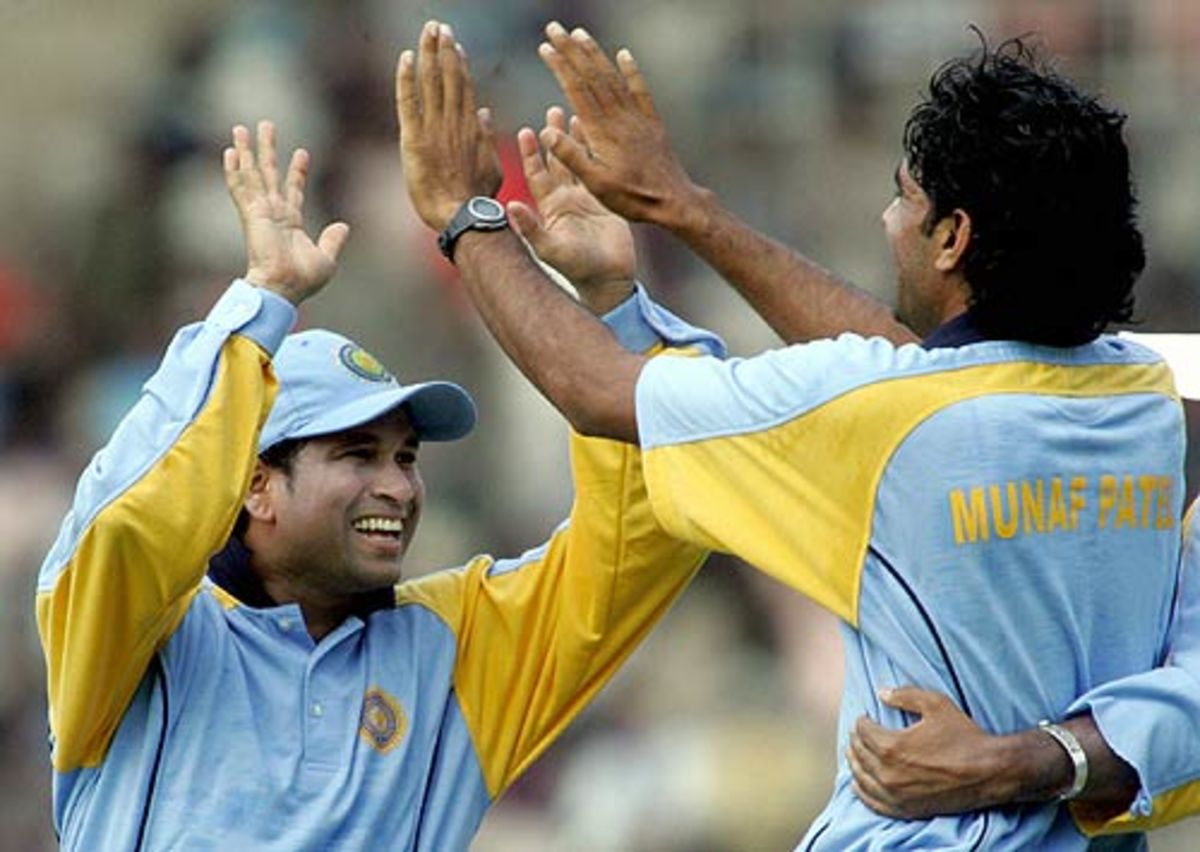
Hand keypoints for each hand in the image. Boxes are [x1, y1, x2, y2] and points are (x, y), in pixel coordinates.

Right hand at [223, 121, 348, 305]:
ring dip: (247, 151)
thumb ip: (333, 240)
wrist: (283, 288)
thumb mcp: (327, 258)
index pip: (293, 190)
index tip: (302, 152)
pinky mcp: (251, 214)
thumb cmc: (302, 280)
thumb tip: (344, 226)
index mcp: (290, 222)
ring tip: (241, 128)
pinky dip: (234, 170)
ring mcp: (260, 212)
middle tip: (266, 125)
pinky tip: (229, 152)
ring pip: (252, 174)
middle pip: (268, 174)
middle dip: (267, 150)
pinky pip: (240, 188)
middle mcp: (273, 213)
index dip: (297, 171)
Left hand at [396, 20, 501, 231]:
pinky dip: (407, 78)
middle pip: (449, 77)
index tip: (456, 45)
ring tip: (428, 31)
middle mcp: (454, 122)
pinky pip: (409, 101)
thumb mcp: (491, 167)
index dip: (460, 64)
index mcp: (472, 128)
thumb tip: (486, 112)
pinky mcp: (415, 138)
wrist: (462, 215)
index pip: (465, 88)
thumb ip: (487, 138)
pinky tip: (405, 58)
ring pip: (431, 82)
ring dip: (429, 54)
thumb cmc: (477, 198)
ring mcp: (435, 128)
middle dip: (445, 50)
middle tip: (440, 27)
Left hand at [508, 107, 635, 313]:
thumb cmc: (577, 269)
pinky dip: (598, 153)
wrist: (608, 280)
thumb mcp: (550, 249)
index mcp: (550, 207)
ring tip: (575, 114)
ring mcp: (587, 198)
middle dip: (554, 136)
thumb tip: (510, 207)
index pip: (536, 173)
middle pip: (557, 160)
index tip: (526, 132)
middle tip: (552, 110)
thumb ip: (531, 228)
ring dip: (576, 140)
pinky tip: (600, 135)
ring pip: (579, 162)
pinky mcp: (607, 200)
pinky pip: (601, 170)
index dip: (530, 153)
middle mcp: (566, 198)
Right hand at [536, 22, 706, 230]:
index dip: (560, 66)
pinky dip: (632, 71)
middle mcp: (619, 118)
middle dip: (572, 50)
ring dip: (595, 54)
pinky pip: (641, 91)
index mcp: (602, 132)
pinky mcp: (652, 124)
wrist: (674, 202)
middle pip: (592, 76)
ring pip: (613, 78)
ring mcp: (637, 118)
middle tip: (554, 28)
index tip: (545, 47)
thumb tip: (547, 132)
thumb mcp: (596, 185)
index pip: (577, 90)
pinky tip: (624, 54)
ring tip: (580, 35)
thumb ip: (572, 157)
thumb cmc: (633, 198)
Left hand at [848, 687, 1016, 818]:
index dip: (862, 721)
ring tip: (853, 754)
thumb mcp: (936, 704)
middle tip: (857, 733)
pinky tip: (859, 784)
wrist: (989, 772)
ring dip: (854, 764)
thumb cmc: (964, 736)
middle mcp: (889, 773)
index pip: (863, 731)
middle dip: (856, 740)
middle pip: (859, 754)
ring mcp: (896, 795)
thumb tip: (881, 693)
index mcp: (892, 746)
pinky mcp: (906, 810)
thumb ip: (905, 695)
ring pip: (862, 779)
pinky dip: (862, 791)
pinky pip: (873, 803)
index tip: (865, 717)